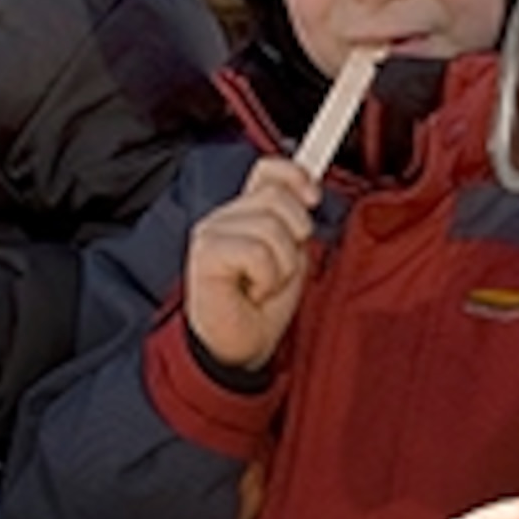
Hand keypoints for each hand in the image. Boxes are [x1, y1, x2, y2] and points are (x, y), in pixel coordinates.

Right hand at [183, 157, 324, 373]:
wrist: (242, 347)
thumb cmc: (263, 307)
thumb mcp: (292, 254)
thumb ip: (296, 221)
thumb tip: (311, 190)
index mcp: (244, 212)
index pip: (267, 170)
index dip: (294, 174)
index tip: (313, 196)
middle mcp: (223, 217)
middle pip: (276, 198)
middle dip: (295, 237)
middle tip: (279, 268)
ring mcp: (210, 233)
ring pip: (272, 227)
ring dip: (282, 266)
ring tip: (264, 285)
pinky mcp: (205, 254)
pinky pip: (258, 253)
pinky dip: (266, 279)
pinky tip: (252, 292)